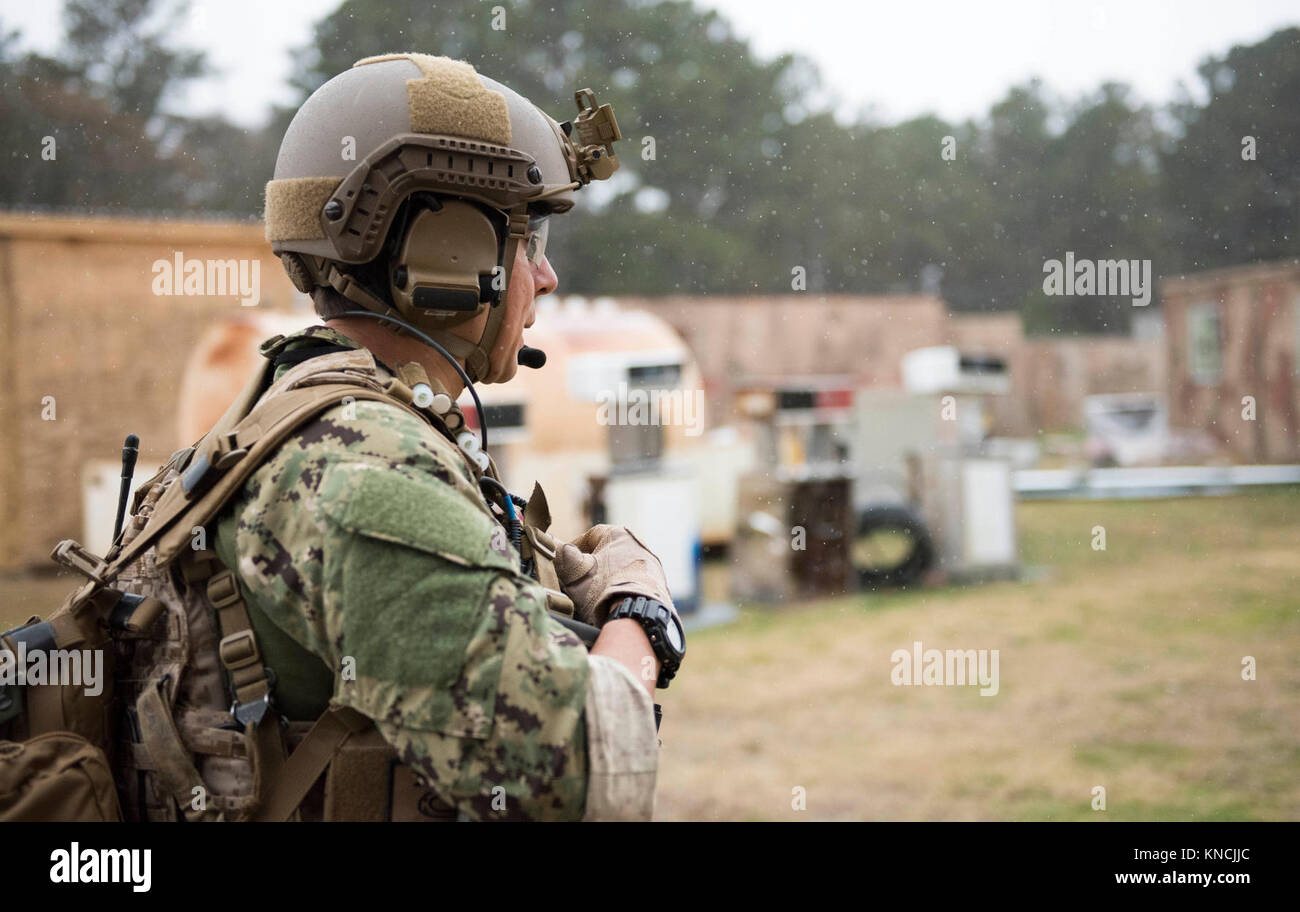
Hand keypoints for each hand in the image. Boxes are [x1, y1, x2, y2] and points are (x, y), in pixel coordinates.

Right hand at [552, 525, 674, 625]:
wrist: (638, 618)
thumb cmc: (603, 590)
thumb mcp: (575, 572)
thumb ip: (562, 556)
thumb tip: (554, 546)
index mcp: (620, 535)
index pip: (591, 535)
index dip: (574, 549)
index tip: (565, 563)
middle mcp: (640, 547)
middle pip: (607, 554)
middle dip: (591, 567)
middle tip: (577, 583)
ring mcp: (653, 569)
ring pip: (621, 571)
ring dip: (606, 581)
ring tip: (594, 599)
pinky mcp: (659, 589)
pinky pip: (634, 586)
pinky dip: (621, 592)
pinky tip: (613, 606)